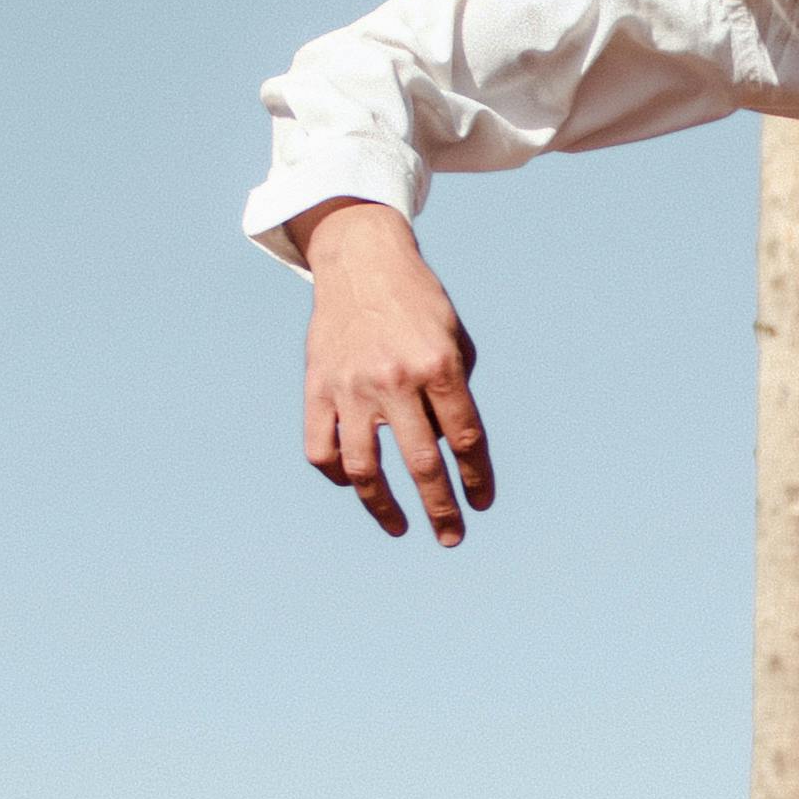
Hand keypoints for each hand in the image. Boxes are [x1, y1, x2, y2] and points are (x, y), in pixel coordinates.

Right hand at [294, 201, 492, 542]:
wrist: (361, 261)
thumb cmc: (418, 303)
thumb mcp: (454, 338)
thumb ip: (455, 394)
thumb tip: (446, 451)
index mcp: (438, 364)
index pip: (465, 439)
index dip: (476, 479)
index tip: (481, 504)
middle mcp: (395, 379)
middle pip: (422, 464)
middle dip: (441, 509)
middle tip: (451, 537)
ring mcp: (351, 386)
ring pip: (365, 469)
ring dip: (384, 507)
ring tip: (399, 526)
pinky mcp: (317, 387)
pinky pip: (321, 449)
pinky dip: (338, 474)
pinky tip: (354, 484)